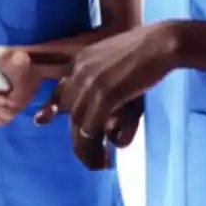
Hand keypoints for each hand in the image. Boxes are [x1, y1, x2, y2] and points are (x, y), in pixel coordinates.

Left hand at [34, 23, 179, 169]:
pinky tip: (106, 156)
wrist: (162, 42)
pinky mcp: (105, 95)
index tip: (42, 120)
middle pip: (69, 111)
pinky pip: (92, 127)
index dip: (51, 106)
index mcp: (81, 60)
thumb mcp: (116, 59)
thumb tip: (104, 103)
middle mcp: (80, 70)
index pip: (60, 87)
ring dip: (86, 148)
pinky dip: (95, 146)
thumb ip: (104, 76)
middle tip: (90, 157)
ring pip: (78, 123)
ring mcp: (91, 83)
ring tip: (100, 163)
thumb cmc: (148, 50)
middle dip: (76, 137)